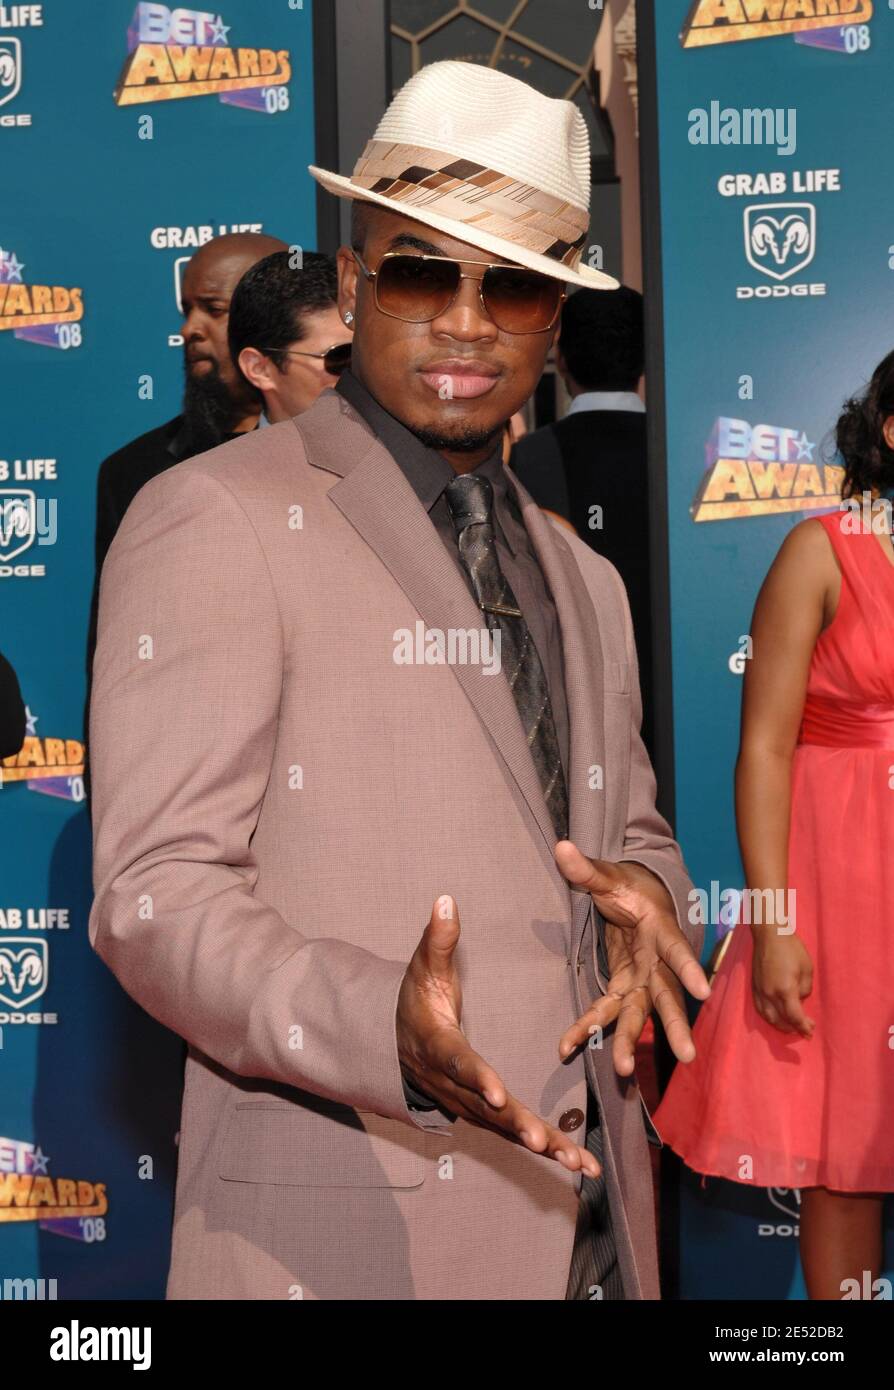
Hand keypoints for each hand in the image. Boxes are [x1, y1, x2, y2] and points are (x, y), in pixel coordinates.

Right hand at [396, 894, 600, 1177]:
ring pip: (505, 1128)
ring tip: (577, 1162)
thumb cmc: (416, 996)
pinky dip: (549, 1149)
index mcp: (438, 1045)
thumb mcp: (422, 966)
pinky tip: (582, 1166)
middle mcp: (453, 1083)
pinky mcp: (486, 1112)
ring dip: (541, 1145)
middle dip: (515, 1124)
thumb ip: (437, 937)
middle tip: (540, 1140)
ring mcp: (468, 1103)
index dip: (475, 1078)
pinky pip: (517, 1133)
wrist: (396, 1039)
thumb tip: (445, 900)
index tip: (496, 1092)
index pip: (457, 1062)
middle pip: (485, 1108)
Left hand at [554, 843, 710, 1075]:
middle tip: (687, 1055)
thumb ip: (586, 869)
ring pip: (640, 1014)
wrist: (639, 897)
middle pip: (666, 996)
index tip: (703, 990)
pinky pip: (606, 1012)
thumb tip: (562, 846)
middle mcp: (656, 962)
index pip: (677, 949)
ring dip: (629, 1040)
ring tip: (622, 1070)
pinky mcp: (625, 988)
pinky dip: (587, 1029)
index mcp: (659, 930)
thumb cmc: (629, 886)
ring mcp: (642, 979)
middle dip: (674, 1025)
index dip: (689, 967)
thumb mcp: (609, 876)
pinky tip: (566, 1049)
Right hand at [751, 929, 814, 1036]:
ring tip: (791, 1027)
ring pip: (768, 1017)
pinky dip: (768, 1017)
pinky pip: (759, 1008)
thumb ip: (805, 989)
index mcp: (785, 989)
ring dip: (780, 1025)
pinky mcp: (754, 987)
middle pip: (781, 1020)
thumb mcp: (807, 969)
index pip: (794, 1016)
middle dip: (794, 1028)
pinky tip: (775, 1017)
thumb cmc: (792, 949)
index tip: (811, 1032)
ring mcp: (760, 991)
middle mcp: (770, 993)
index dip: (803, 1027)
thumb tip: (800, 999)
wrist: (769, 935)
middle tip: (805, 1029)